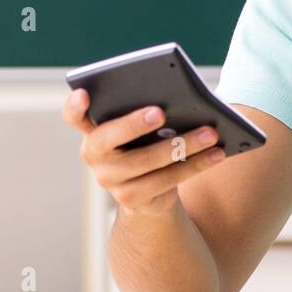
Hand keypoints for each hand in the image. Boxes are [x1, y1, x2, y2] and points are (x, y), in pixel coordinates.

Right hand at [62, 87, 226, 216]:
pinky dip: (196, 165)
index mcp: (93, 129)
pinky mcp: (132, 199)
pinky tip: (217, 153)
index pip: (74, 116)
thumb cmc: (149, 142)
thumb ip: (151, 111)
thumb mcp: (146, 127)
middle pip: (109, 138)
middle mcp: (95, 155)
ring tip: (211, 133)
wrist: (150, 192)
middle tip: (161, 112)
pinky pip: (167, 180)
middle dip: (134, 124)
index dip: (75, 106)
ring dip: (183, 145)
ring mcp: (110, 180)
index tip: (85, 92)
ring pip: (146, 162)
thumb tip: (183, 97)